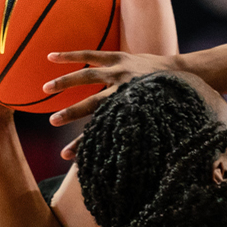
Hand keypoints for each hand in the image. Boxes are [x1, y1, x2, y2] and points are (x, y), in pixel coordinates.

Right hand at [42, 49, 179, 153]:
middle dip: (71, 113)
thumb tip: (134, 170)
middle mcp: (124, 90)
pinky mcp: (119, 58)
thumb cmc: (166, 105)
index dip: (82, 144)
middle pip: (93, 104)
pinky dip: (71, 56)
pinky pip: (91, 55)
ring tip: (45, 89)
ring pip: (87, 76)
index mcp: (131, 109)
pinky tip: (51, 56)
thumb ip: (137, 137)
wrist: (181, 74)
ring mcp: (120, 72)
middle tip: (52, 122)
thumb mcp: (153, 123)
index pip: (102, 130)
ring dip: (65, 82)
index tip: (65, 156)